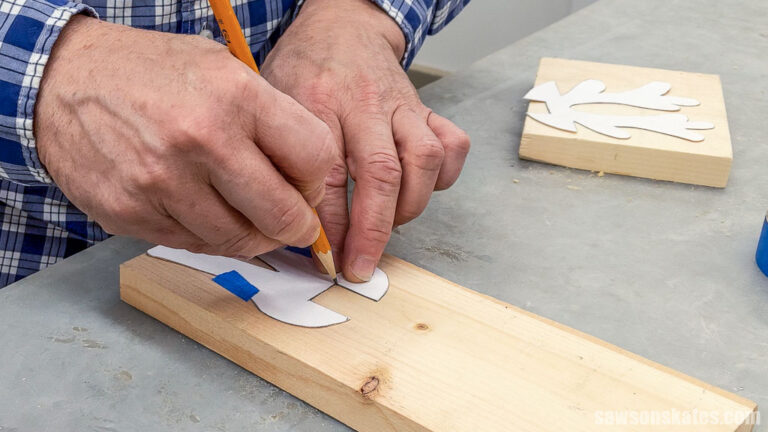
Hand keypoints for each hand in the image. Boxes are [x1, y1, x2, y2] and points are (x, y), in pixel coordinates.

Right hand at [35, 16, 335, 256]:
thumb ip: (270, 119)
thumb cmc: (150, 73)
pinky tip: (206, 213)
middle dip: (297, 228)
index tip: (306, 187)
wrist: (61, 80)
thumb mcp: (221, 68)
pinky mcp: (131, 213)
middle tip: (294, 225)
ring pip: (239, 241)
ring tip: (249, 220)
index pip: (313, 158)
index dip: (317, 182)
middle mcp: (200, 140)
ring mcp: (162, 182)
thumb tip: (308, 178)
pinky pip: (194, 245)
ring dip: (254, 238)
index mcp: (235, 96)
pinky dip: (209, 237)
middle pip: (282, 215)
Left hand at [261, 0, 469, 280]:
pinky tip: (420, 190)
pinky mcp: (426, 108)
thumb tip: (288, 219)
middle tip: (361, 264)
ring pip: (423, 159)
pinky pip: (452, 144)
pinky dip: (443, 176)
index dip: (330, 223)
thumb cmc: (304, 69)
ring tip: (388, 226)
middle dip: (373, 229)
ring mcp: (401, 105)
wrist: (340, 25)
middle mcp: (365, 104)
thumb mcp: (274, 102)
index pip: (328, 173)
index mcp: (318, 102)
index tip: (325, 255)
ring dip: (409, 206)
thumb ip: (279, 153)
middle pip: (381, 172)